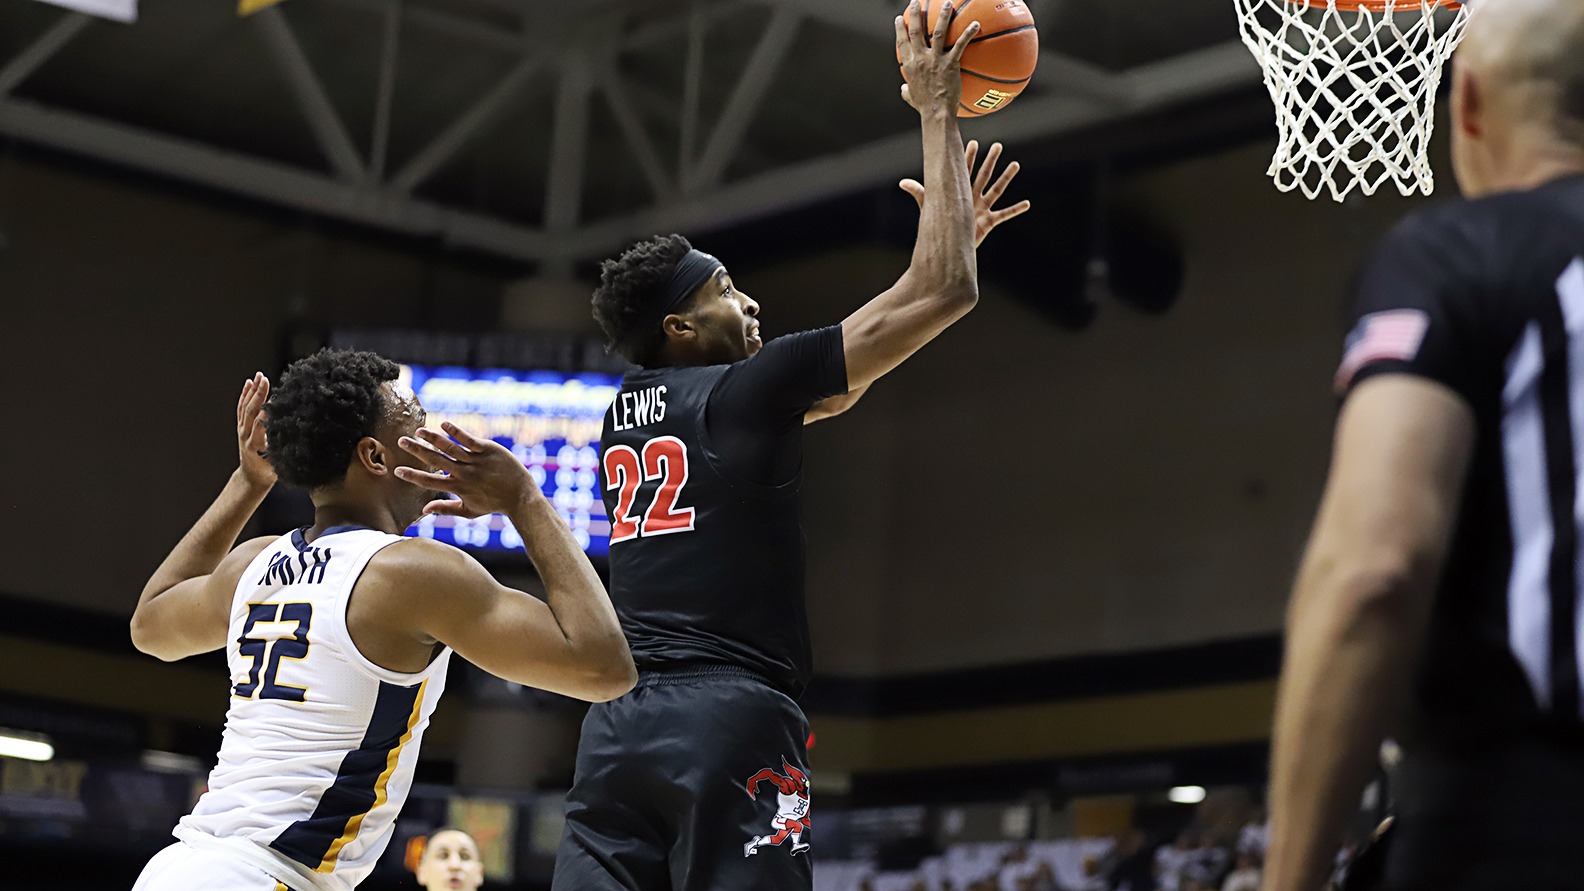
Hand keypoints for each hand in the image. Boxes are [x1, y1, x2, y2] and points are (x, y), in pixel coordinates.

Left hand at [237, 372, 275, 490]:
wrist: (251, 477)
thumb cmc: (267, 472)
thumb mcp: (277, 464)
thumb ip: (282, 451)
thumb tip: (296, 438)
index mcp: (255, 445)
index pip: (260, 424)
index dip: (266, 411)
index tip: (275, 398)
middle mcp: (245, 435)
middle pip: (251, 411)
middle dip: (258, 394)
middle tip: (265, 379)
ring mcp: (241, 430)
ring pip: (245, 407)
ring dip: (252, 390)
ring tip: (259, 376)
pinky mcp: (241, 427)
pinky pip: (241, 408)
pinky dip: (244, 395)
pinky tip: (249, 383)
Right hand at [394, 421, 539, 518]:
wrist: (521, 497)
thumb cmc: (494, 504)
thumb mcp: (469, 511)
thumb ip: (445, 509)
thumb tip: (424, 509)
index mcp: (458, 488)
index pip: (430, 482)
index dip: (413, 476)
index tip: (397, 470)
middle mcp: (465, 474)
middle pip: (436, 461)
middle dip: (417, 451)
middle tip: (401, 441)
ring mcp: (476, 461)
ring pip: (451, 448)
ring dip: (433, 439)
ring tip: (418, 431)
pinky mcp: (488, 450)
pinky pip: (470, 440)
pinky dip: (457, 432)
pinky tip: (443, 424)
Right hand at [897, 0, 978, 114]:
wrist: (936, 113)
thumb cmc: (925, 107)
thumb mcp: (911, 97)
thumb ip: (907, 91)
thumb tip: (903, 89)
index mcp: (910, 65)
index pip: (902, 42)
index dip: (900, 28)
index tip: (900, 18)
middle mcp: (920, 59)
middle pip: (916, 31)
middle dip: (915, 13)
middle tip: (916, 1)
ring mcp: (935, 60)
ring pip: (939, 32)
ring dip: (943, 16)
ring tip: (948, 3)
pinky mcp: (950, 63)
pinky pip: (960, 45)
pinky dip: (968, 33)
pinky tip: (976, 24)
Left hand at [900, 140, 1031, 246]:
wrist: (949, 247)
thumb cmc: (940, 227)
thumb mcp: (929, 207)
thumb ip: (918, 192)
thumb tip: (902, 182)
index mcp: (960, 193)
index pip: (965, 170)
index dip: (969, 157)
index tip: (974, 142)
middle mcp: (973, 198)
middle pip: (983, 175)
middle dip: (990, 160)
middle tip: (998, 145)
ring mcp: (982, 209)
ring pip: (996, 190)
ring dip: (1006, 177)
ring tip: (1016, 165)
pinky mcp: (988, 223)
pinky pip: (1005, 214)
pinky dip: (1016, 209)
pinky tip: (1027, 203)